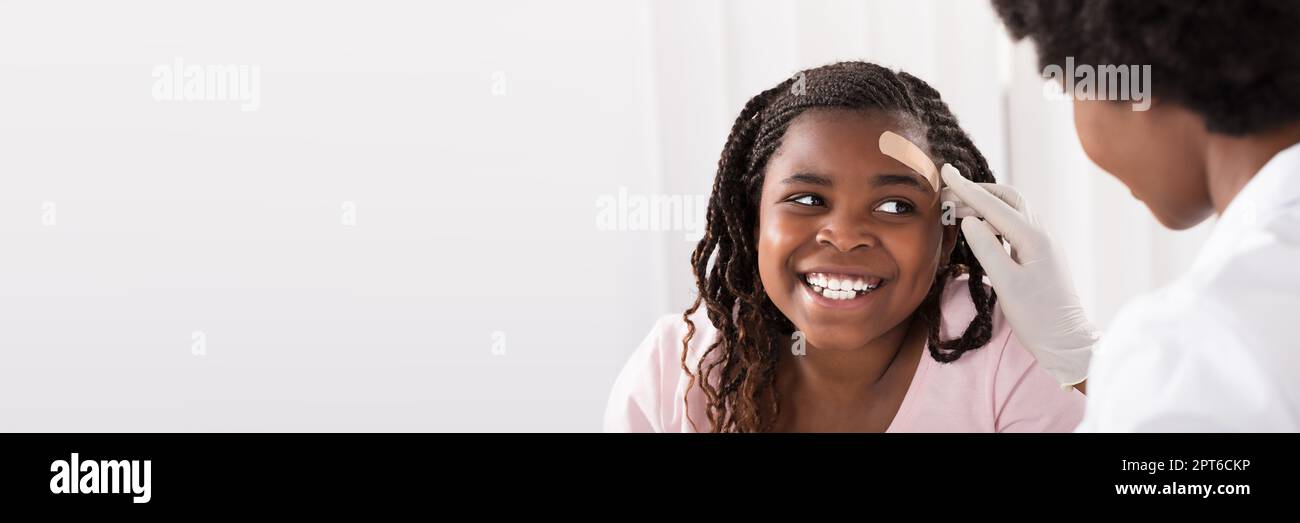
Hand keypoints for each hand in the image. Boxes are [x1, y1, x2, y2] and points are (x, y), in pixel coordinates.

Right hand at [940, 164, 1097, 388]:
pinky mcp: (1040, 255)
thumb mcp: (1007, 285)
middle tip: (950, 192)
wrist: (1066, 341)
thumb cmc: (1038, 317)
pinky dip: (996, 219)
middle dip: (979, 191)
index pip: (994, 206)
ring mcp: (1043, 244)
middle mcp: (1041, 234)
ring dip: (988, 204)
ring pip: (1014, 210)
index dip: (967, 189)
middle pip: (1008, 198)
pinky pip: (1016, 225)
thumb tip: (970, 221)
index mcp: (1033, 238)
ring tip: (961, 208)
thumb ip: (987, 249)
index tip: (946, 171)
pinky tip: (983, 228)